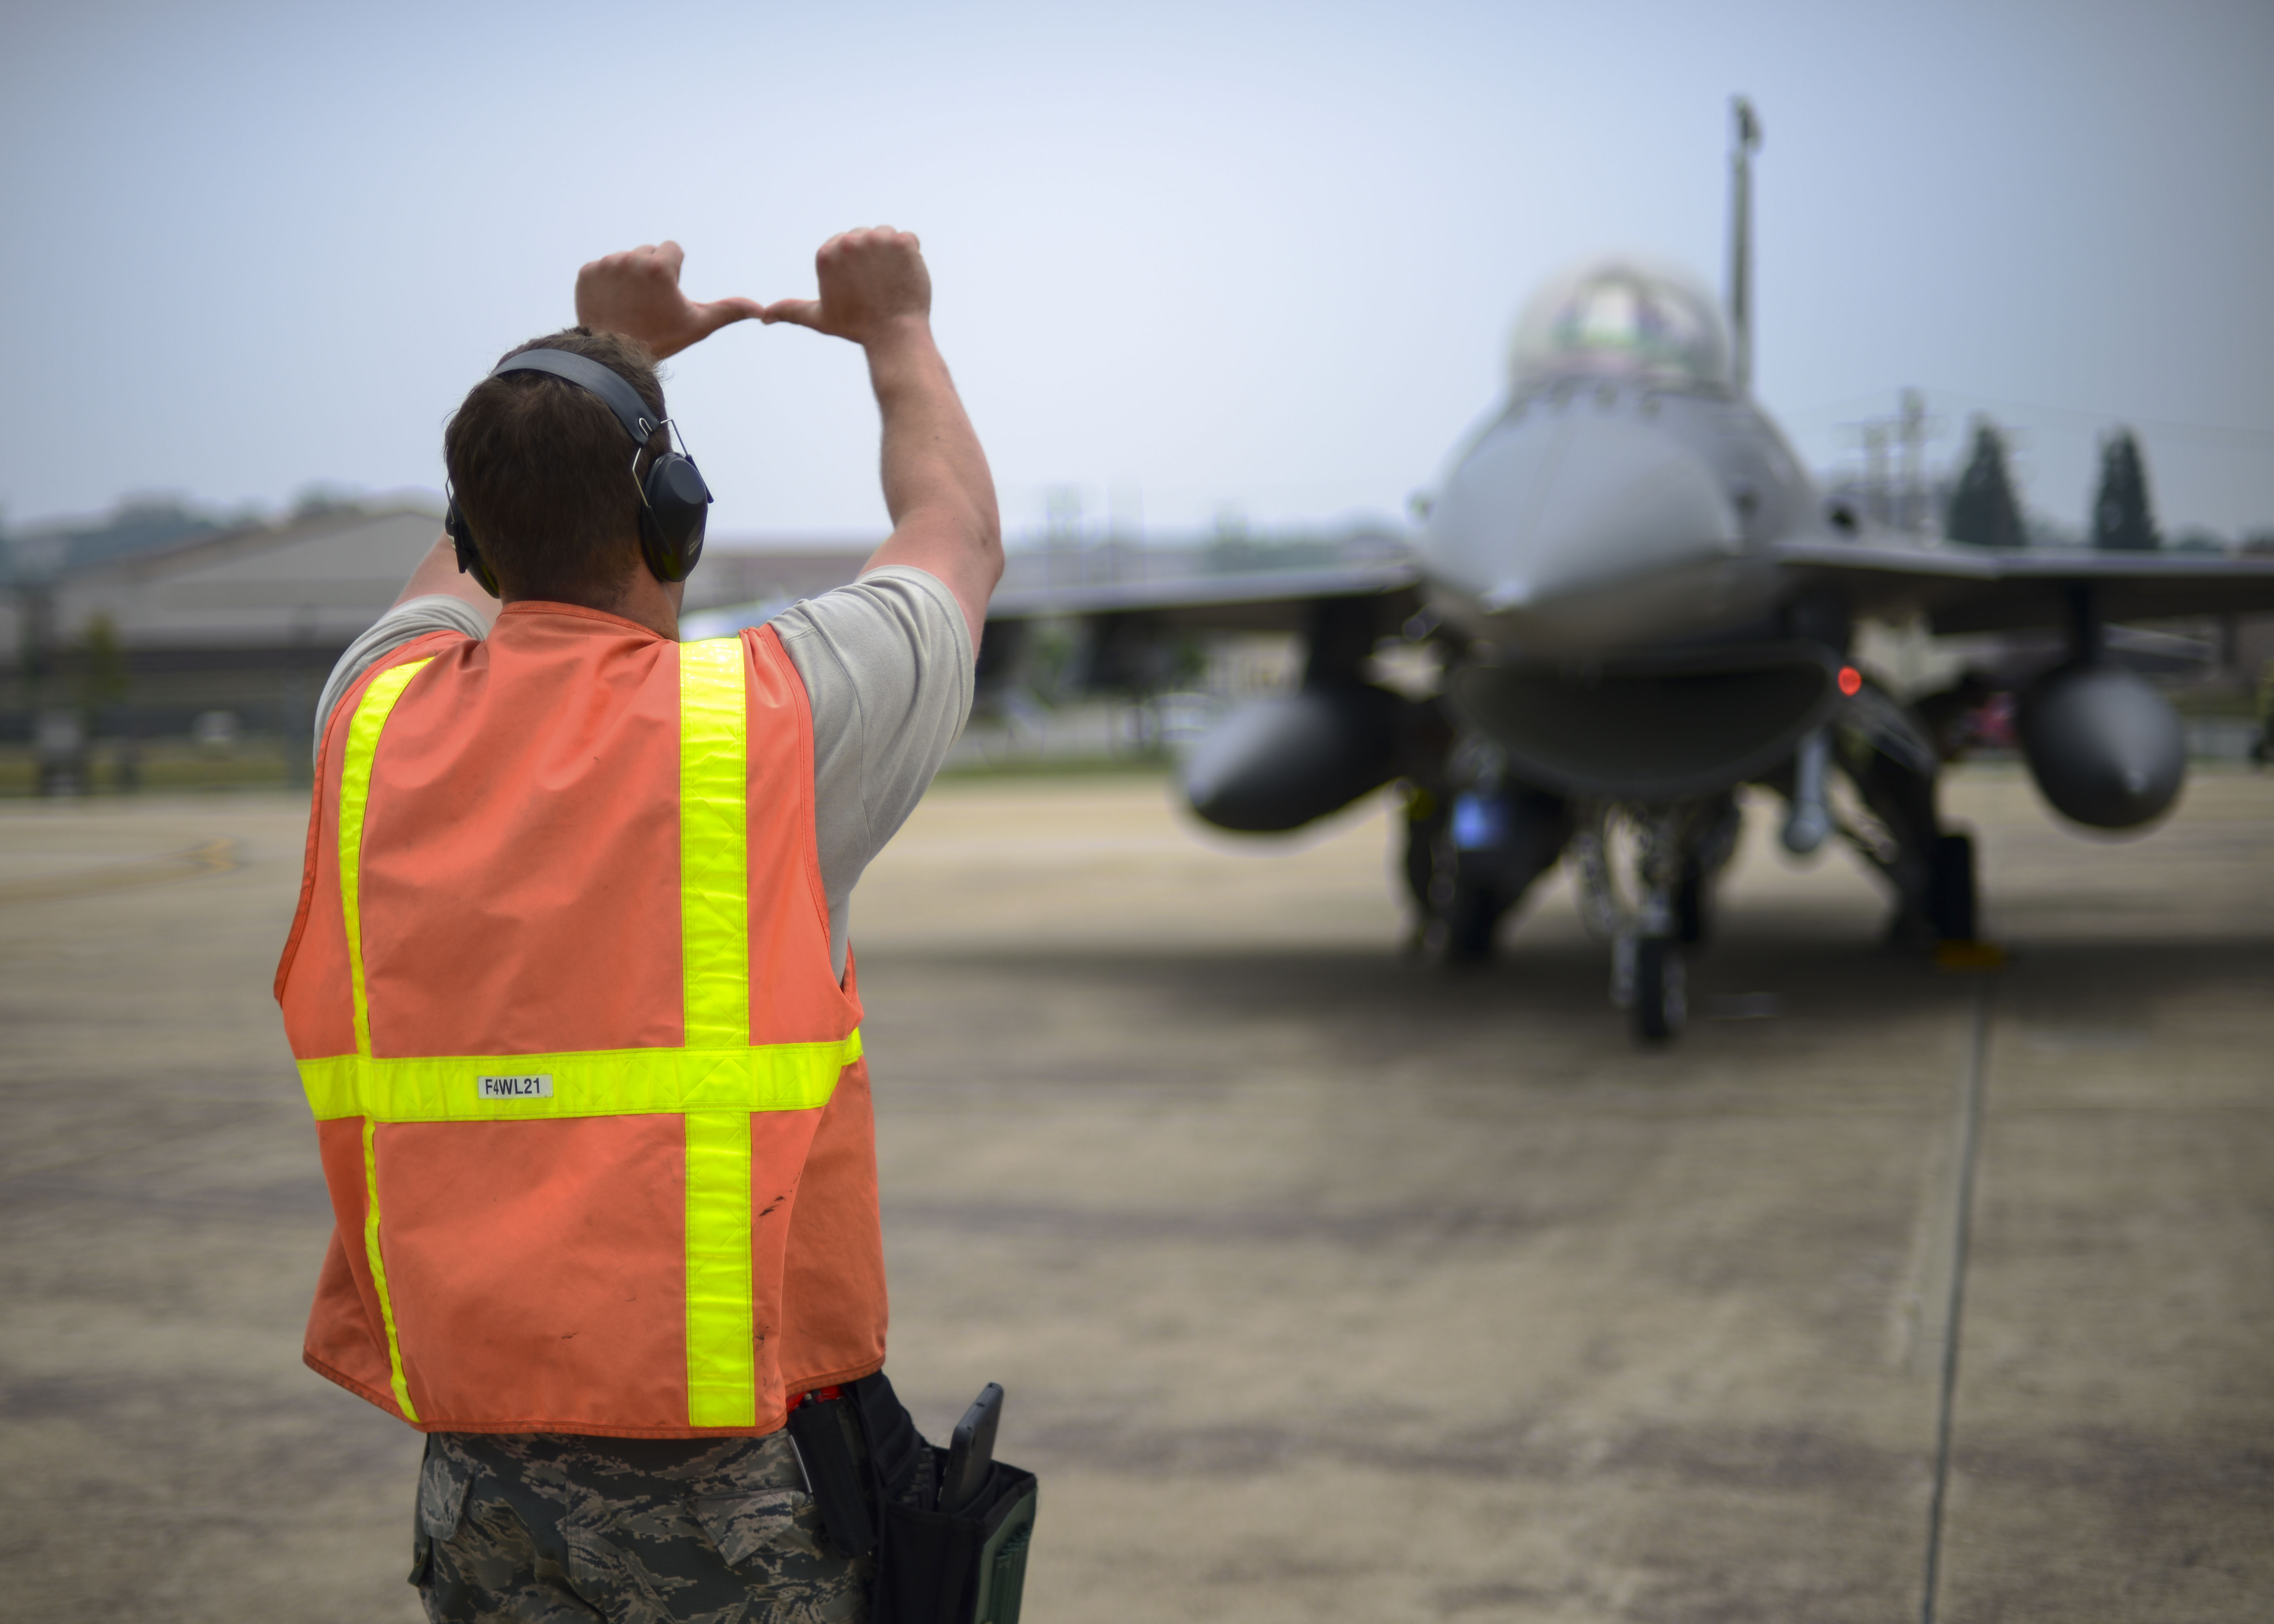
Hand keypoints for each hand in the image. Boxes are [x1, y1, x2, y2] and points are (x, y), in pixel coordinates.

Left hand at [574, 241, 761, 359]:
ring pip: (625, 260)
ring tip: (629, 305)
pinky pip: (602, 269)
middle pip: (648, 252)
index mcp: (659, 266)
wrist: (615, 356)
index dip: (673, 272)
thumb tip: (761, 310)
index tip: (666, 295)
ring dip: (629, 277)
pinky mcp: (586, 272)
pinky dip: (607, 284)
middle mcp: (630, 258)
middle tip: (648, 303)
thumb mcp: (698, 325)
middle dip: (650, 273)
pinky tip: (612, 304)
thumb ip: (728, 310)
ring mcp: (606, 265)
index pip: (672, 249)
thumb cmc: (661, 340)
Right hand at [761, 227, 931, 347]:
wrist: (893, 335)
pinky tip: (905, 276)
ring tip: (891, 282)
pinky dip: (911, 256)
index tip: (861, 287)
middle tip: (877, 287)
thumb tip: (763, 317)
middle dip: (874, 258)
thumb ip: (791, 311)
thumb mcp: (819, 318)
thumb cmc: (857, 328)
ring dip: (892, 255)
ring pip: (887, 236)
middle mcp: (848, 242)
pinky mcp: (902, 242)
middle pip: (866, 237)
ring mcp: (876, 240)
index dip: (857, 266)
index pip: (846, 246)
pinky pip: (910, 239)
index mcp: (826, 254)